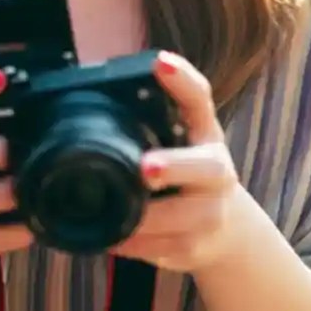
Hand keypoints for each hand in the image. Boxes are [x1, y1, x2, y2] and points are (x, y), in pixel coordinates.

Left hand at [111, 51, 243, 272]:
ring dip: (141, 217)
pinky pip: (157, 248)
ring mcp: (211, 213)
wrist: (227, 230)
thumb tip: (84, 90)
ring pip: (178, 218)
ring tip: (109, 213)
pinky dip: (129, 243)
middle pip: (205, 167)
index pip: (200, 99)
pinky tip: (107, 237)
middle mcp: (217, 171)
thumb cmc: (187, 176)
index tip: (159, 62)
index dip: (182, 79)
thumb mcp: (178, 143)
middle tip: (145, 168)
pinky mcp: (195, 247)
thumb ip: (148, 122)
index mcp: (206, 134)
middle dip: (175, 166)